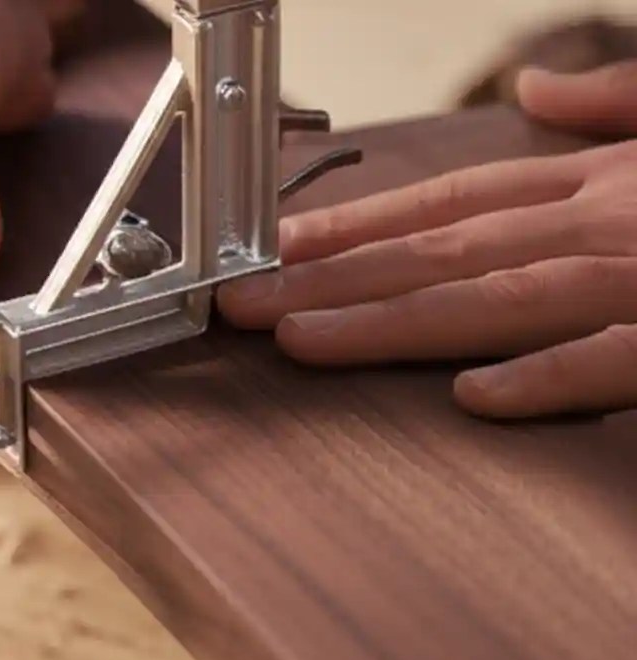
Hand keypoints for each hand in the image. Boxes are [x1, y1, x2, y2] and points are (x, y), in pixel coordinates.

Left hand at [219, 61, 636, 418]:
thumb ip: (611, 105)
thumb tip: (533, 84)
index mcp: (599, 182)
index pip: (451, 201)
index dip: (353, 224)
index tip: (272, 247)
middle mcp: (605, 222)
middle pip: (444, 249)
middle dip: (330, 276)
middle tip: (238, 303)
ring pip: (501, 298)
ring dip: (392, 320)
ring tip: (298, 341)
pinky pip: (618, 356)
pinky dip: (549, 375)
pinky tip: (470, 397)